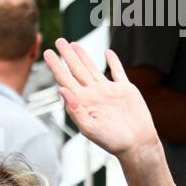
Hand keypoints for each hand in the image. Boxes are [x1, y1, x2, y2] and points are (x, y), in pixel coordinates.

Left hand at [43, 38, 158, 157]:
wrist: (137, 144)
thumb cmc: (113, 141)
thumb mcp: (89, 128)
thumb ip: (74, 110)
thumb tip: (61, 90)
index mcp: (83, 103)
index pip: (65, 80)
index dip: (56, 66)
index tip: (48, 53)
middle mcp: (94, 95)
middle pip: (77, 70)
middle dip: (67, 56)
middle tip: (58, 40)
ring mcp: (109, 91)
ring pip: (93, 68)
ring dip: (84, 56)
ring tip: (74, 45)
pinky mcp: (125, 89)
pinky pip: (118, 72)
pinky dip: (113, 62)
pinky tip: (108, 53)